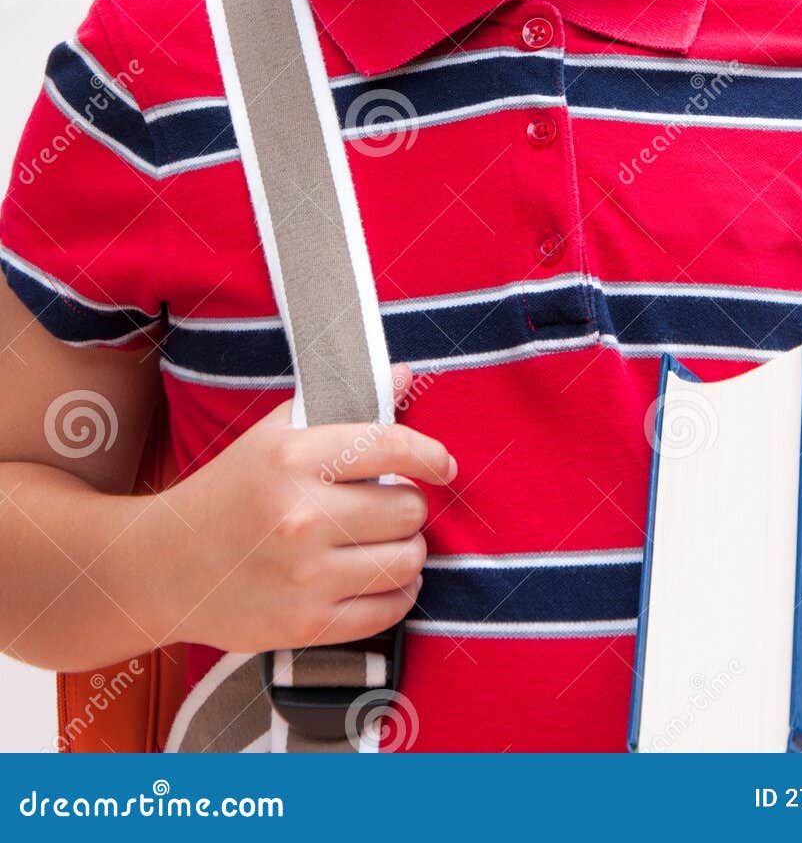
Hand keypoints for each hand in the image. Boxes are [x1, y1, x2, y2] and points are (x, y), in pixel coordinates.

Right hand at [155, 362, 455, 653]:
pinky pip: (389, 609)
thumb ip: (344, 404)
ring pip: (407, 560)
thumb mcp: (275, 435)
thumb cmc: (227, 493)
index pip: (392, 446)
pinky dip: (398, 593)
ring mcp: (305, 575)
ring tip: (384, 543)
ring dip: (407, 551)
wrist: (162, 567)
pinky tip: (380, 578)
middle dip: (407, 506)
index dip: (430, 455)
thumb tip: (403, 374)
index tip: (442, 465)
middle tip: (387, 507)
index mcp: (294, 459)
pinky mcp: (306, 625)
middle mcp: (302, 516)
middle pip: (408, 509)